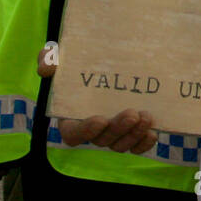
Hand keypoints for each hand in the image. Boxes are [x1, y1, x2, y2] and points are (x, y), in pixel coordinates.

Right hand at [36, 42, 158, 154]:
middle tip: (133, 113)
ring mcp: (112, 132)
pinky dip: (144, 143)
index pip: (74, 134)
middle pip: (103, 139)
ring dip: (134, 134)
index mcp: (71, 116)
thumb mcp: (58, 55)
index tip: (100, 119)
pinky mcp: (130, 132)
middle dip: (119, 129)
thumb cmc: (76, 60)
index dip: (86, 131)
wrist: (106, 57)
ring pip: (121, 143)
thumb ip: (49, 59)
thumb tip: (47, 68)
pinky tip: (153, 132)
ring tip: (147, 117)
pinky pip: (136, 145)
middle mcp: (92, 129)